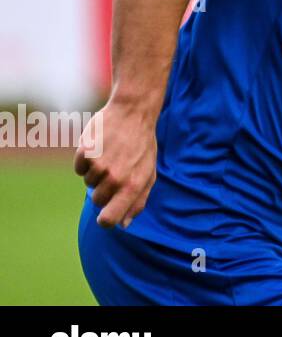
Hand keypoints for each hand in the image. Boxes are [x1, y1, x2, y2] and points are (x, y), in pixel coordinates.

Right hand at [73, 99, 158, 228]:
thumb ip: (138, 200)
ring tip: (111, 154)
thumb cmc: (142, 146)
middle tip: (116, 169)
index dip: (105, 220)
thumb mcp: (149, 173)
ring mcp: (99, 166)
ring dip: (96, 172)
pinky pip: (78, 168)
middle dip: (104, 189)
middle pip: (97, 200)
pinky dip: (85, 160)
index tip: (105, 215)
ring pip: (87, 182)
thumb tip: (124, 224)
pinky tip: (100, 147)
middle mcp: (115, 179)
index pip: (109, 220)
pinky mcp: (85, 153)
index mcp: (132, 186)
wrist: (133, 112)